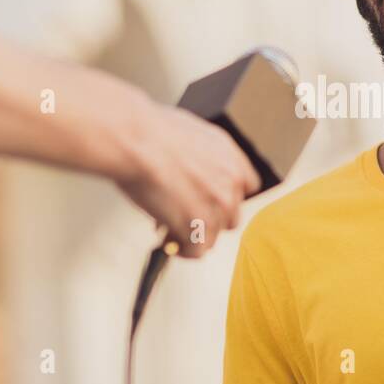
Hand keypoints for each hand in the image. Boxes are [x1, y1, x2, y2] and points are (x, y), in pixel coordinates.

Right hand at [118, 99, 261, 258]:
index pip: (245, 187)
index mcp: (231, 159)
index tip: (209, 200)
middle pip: (230, 215)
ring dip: (192, 234)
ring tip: (169, 227)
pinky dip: (182, 250)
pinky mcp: (199, 227)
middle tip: (182, 213)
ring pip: (213, 235)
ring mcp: (218, 208)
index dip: (224, 196)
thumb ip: (203, 157)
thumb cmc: (153, 132)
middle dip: (207, 217)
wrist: (138, 142)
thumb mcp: (192, 134)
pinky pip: (196, 251)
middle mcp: (231, 185)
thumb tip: (193, 170)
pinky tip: (168, 241)